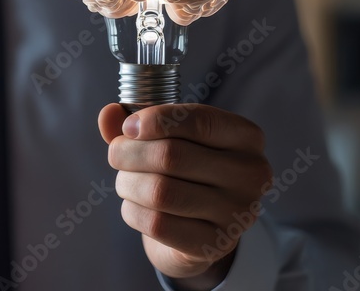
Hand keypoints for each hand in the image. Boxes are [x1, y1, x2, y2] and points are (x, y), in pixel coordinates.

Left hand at [98, 103, 271, 289]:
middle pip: (172, 155)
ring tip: (124, 181)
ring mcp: (237, 212)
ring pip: (160, 191)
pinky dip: (133, 211)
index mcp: (246, 137)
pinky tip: (134, 206)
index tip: (128, 127)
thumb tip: (108, 114)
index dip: (155, 120)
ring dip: (128, 184)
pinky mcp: (216, 245)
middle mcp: (251, 174)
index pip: (199, 120)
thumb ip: (136, 123)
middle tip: (115, 155)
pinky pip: (157, 224)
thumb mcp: (165, 139)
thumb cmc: (183, 172)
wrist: (198, 230)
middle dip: (129, 153)